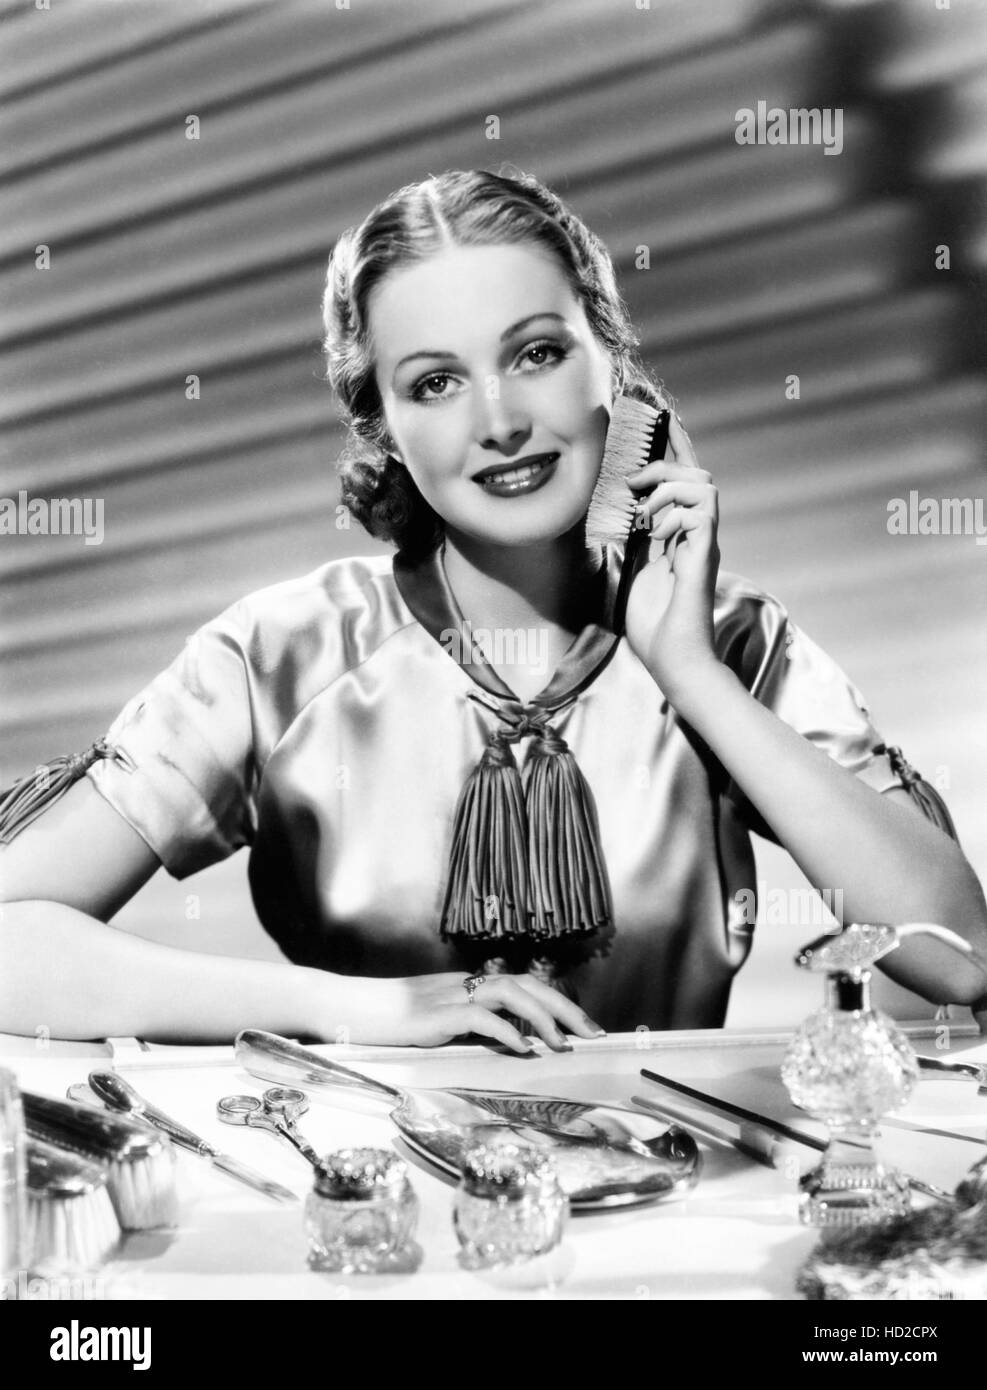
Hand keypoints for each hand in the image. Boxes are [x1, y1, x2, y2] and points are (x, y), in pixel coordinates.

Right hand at [336, 972, 605, 1053]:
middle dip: (564, 1007)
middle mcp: (463, 985)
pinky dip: (506, 1032)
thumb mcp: (433, 1021)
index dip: (555, 1001)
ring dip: (542, 1018)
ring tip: (564, 1043)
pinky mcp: (433, 1016)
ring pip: (510, 994)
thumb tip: (502, 1043)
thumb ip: (464, 1026)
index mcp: (465, 986)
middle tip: (592, 1032)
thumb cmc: (384, 1019)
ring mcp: (448, 998)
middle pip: (526, 984)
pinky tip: (523, 1049)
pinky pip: (479, 1018)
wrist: (344, 1006)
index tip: (581, 1024)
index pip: (522, 984)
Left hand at [622, 413, 719, 700]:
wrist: (672, 658)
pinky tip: (654, 534)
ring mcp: (703, 541)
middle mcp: (695, 532)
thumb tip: (609, 505)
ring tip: (641, 510)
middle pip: (696, 471)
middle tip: (633, 472)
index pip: (677, 480)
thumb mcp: (626, 568)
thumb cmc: (651, 623)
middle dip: (666, 457)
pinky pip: (701, 508)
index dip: (669, 446)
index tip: (652, 414)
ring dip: (666, 486)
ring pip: (703, 482)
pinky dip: (673, 511)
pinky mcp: (706, 552)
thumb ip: (624, 536)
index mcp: (676, 533)